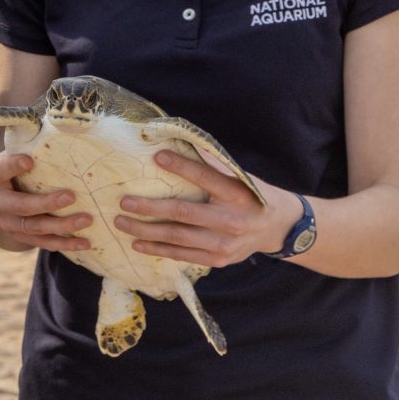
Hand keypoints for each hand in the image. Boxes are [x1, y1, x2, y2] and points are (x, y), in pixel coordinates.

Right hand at [0, 151, 90, 252]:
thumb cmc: (10, 169)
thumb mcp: (11, 154)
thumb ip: (27, 147)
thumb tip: (59, 126)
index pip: (1, 170)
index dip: (13, 166)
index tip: (29, 160)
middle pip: (22, 206)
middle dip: (47, 204)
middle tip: (71, 196)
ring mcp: (8, 224)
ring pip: (35, 228)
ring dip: (62, 226)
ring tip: (87, 220)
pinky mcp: (21, 237)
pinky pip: (44, 243)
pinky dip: (65, 244)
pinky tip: (86, 243)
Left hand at [114, 151, 292, 268]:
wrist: (278, 228)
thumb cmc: (251, 195)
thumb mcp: (241, 176)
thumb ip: (214, 165)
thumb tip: (180, 140)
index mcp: (237, 194)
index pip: (206, 177)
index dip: (182, 166)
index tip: (156, 156)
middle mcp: (230, 220)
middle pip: (183, 213)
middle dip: (150, 208)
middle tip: (124, 202)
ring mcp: (224, 243)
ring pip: (178, 237)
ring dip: (146, 231)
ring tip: (121, 223)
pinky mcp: (218, 259)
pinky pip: (183, 255)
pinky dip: (158, 249)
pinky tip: (137, 243)